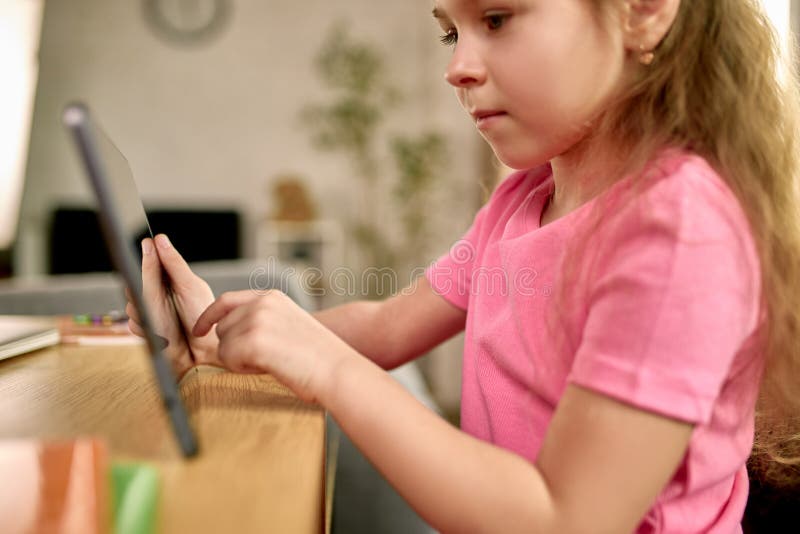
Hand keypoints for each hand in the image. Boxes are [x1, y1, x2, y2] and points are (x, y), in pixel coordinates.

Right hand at [126, 234, 220, 377]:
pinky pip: (132, 322)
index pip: (150, 262)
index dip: (148, 255)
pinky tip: (160, 332)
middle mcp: (157, 293)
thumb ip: (173, 265)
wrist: (200, 351)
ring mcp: (149, 310)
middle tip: (157, 295)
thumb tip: (159, 239)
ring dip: (144, 311)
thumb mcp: (190, 286)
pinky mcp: (144, 326)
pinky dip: (144, 326)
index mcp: (170, 279)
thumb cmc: (200, 318)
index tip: (148, 244)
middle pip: (134, 282)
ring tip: (164, 320)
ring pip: (131, 303)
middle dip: (143, 287)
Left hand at [193, 290, 350, 403]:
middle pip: (222, 328)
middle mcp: (262, 303)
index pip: (226, 301)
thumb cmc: (318, 357)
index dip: (208, 317)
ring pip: (223, 346)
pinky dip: (243, 369)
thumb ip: (262, 321)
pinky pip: (228, 360)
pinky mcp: (253, 341)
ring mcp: (257, 320)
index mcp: (271, 297)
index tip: (199, 329)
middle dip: (233, 348)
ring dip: (240, 361)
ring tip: (271, 362)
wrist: (336, 370)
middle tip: (263, 360)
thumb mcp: (289, 324)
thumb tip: (233, 333)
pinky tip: (268, 368)